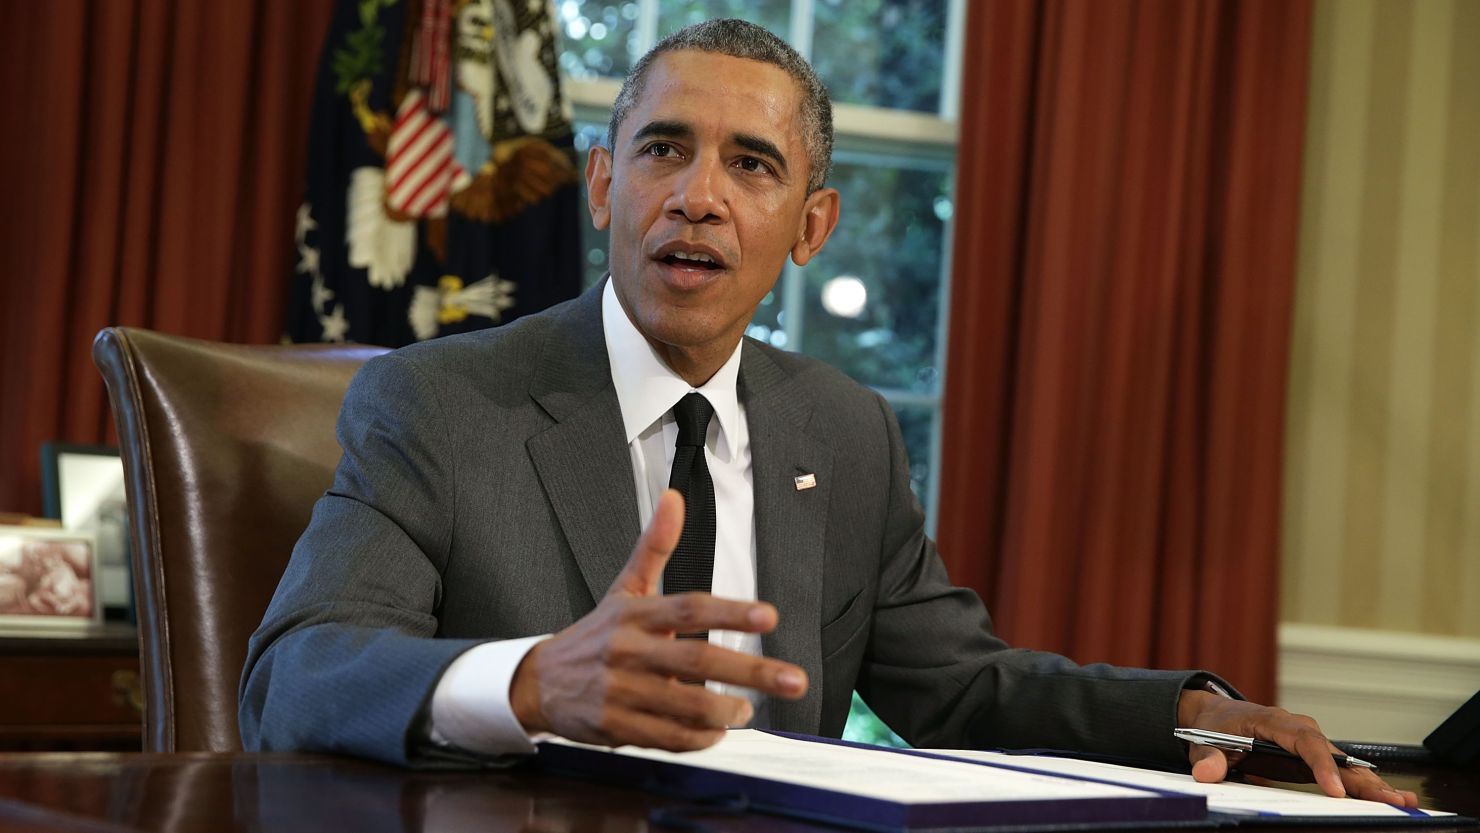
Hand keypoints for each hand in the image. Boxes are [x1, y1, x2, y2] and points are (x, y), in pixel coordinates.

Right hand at [508, 489, 808, 750]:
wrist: (539, 682)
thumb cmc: (595, 635)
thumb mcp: (623, 587)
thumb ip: (654, 546)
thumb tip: (673, 499)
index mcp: (635, 614)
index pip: (689, 608)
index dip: (730, 611)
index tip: (769, 616)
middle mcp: (629, 650)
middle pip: (697, 659)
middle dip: (751, 671)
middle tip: (792, 679)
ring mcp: (621, 691)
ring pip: (685, 704)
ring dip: (726, 710)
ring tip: (747, 710)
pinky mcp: (616, 727)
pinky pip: (668, 737)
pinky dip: (698, 738)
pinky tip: (715, 732)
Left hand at [1177, 689, 1417, 806]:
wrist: (1214, 715)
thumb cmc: (1212, 727)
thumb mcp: (1203, 741)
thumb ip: (1207, 758)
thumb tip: (1207, 773)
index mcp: (1274, 721)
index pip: (1304, 741)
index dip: (1322, 765)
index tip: (1335, 790)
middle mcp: (1299, 729)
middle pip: (1335, 753)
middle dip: (1362, 778)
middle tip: (1390, 801)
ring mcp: (1309, 742)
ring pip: (1345, 763)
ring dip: (1373, 783)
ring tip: (1403, 802)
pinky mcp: (1313, 757)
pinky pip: (1342, 770)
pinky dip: (1364, 785)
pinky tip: (1389, 798)